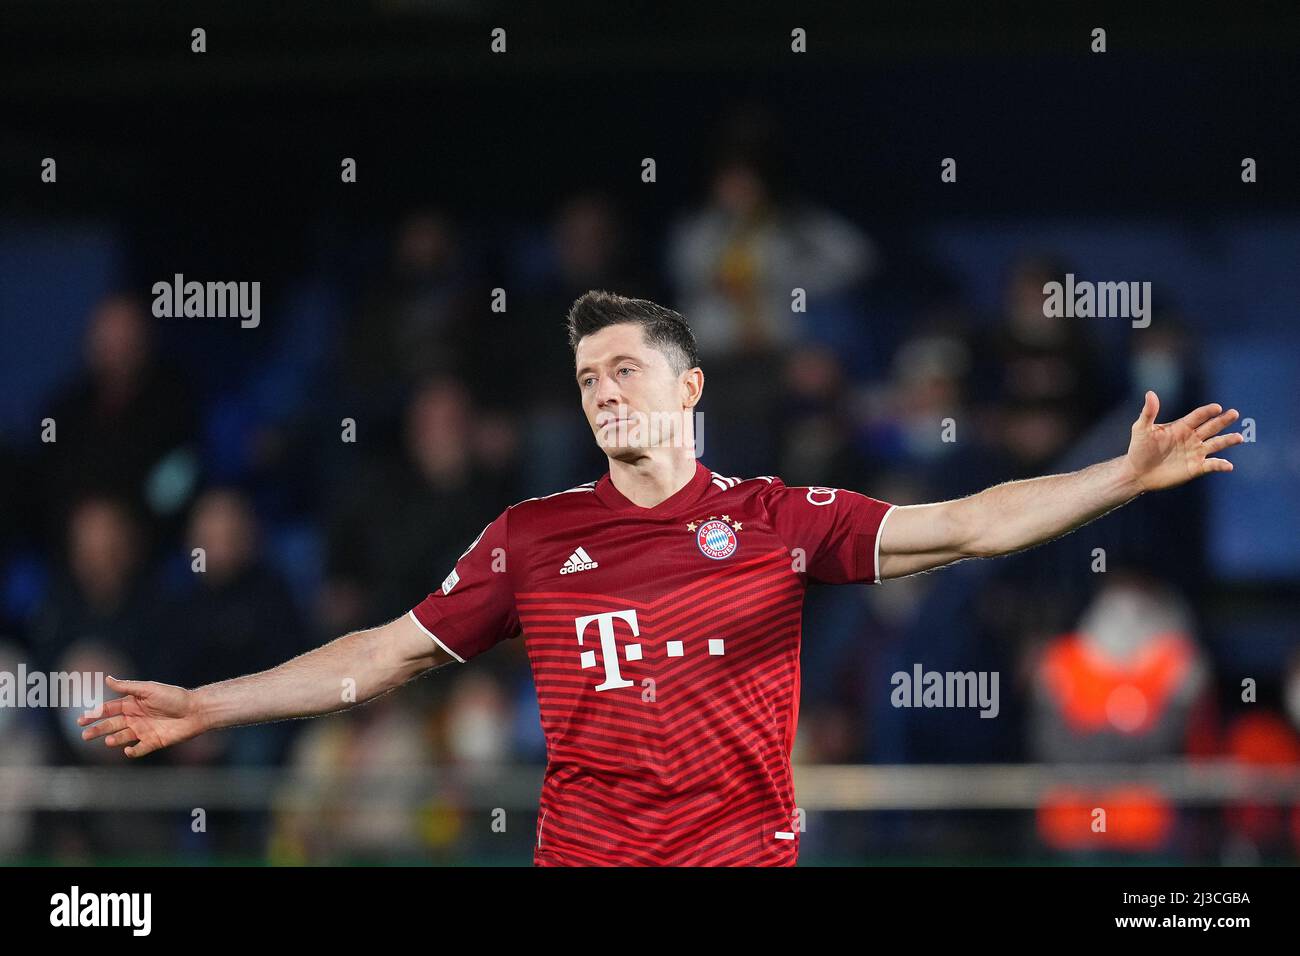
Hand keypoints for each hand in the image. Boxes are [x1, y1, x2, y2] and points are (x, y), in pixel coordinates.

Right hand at [78, 676, 205, 757]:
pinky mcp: (153, 741)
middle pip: (111, 725)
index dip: (95, 714)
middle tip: (85, 735)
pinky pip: (139, 749)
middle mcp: (135, 717)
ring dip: (114, 739)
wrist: (195, 710)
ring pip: (122, 737)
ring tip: (109, 740)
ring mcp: (143, 730)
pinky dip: (132, 751)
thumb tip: (107, 679)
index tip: (81, 720)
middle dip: (98, 730)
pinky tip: (127, 750)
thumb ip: (127, 687)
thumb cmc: (173, 697)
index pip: (109, 710)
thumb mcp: (148, 689)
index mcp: (133, 704)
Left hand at [1124, 390, 1243, 491]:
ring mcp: (1195, 452)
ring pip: (1216, 444)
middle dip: (1223, 420)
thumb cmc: (1139, 449)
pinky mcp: (1196, 468)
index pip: (1198, 416)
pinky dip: (1221, 465)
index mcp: (1181, 427)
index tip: (1217, 407)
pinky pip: (1212, 465)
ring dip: (1228, 440)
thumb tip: (1150, 393)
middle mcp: (1191, 438)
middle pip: (1211, 427)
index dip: (1207, 412)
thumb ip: (1148, 412)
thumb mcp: (1141, 429)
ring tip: (1239, 438)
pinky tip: (1228, 466)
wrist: (1137, 472)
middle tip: (1234, 413)